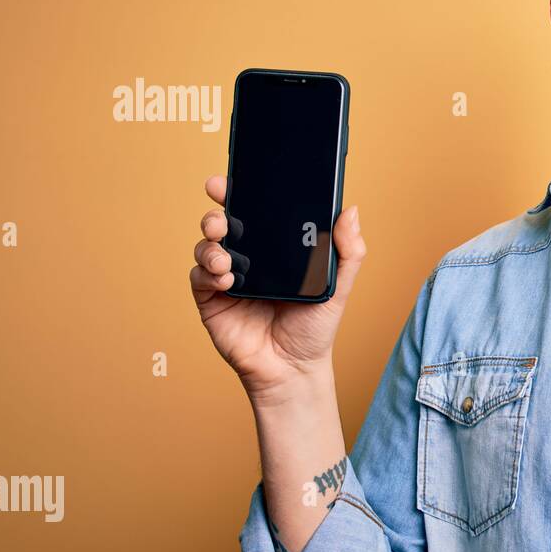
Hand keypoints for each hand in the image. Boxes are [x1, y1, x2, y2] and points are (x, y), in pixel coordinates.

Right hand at [189, 175, 365, 397]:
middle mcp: (249, 258)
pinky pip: (199, 277)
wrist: (294, 369)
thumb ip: (347, 251)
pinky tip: (226, 280)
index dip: (238, 193)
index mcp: (275, 248)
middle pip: (223, 223)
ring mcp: (228, 277)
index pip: (254, 212)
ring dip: (210, 244)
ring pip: (207, 246)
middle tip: (221, 217)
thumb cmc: (314, 328)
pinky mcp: (212, 299)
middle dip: (216, 213)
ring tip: (225, 257)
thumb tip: (351, 211)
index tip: (228, 181)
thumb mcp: (338, 287)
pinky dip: (207, 273)